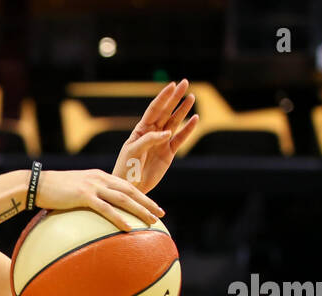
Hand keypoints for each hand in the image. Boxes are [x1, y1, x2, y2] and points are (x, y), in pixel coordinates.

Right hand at [36, 168, 163, 232]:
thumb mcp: (74, 191)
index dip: (142, 196)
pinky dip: (118, 218)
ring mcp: (92, 186)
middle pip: (130, 190)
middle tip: (160, 214)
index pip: (126, 185)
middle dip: (147, 203)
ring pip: (122, 198)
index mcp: (100, 177)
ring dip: (139, 210)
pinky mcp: (83, 195)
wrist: (37, 184)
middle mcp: (100, 178)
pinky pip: (105, 208)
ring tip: (152, 221)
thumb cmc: (52, 191)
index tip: (153, 207)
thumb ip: (87, 197)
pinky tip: (128, 227)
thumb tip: (94, 211)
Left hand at [112, 79, 198, 193]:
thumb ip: (149, 140)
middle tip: (185, 83)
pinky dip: (188, 129)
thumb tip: (167, 132)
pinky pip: (181, 138)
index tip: (172, 85)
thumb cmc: (126, 168)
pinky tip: (195, 119)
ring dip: (183, 110)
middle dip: (175, 97)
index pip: (154, 109)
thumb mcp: (133, 152)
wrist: (130, 187)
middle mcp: (153, 133)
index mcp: (141, 130)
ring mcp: (162, 142)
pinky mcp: (169, 153)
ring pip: (175, 122)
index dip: (163, 97)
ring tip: (192, 97)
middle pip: (166, 112)